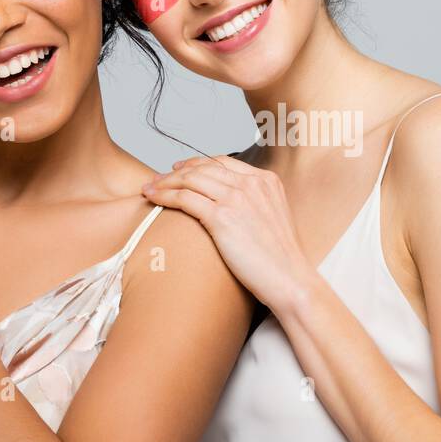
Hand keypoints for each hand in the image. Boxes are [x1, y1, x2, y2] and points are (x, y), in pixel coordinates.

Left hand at [141, 155, 315, 310]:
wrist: (291, 280)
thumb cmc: (282, 260)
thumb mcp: (274, 219)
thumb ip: (256, 204)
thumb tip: (232, 208)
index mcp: (266, 180)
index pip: (223, 162)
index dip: (196, 164)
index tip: (179, 170)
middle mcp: (252, 183)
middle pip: (203, 167)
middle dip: (176, 171)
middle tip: (157, 179)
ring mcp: (237, 198)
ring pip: (190, 179)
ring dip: (165, 182)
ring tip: (149, 188)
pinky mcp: (223, 217)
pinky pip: (184, 198)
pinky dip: (164, 196)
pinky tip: (153, 199)